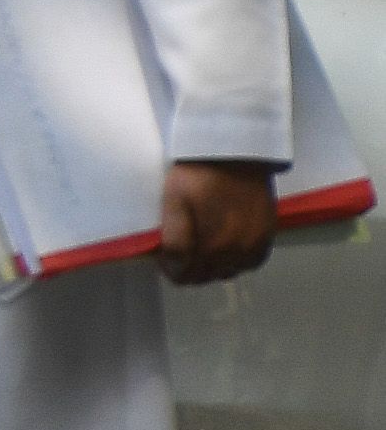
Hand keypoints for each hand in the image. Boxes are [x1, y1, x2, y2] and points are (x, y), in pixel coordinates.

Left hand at [158, 159, 277, 284]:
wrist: (236, 152)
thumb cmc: (198, 172)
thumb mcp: (172, 199)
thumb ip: (172, 235)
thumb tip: (167, 259)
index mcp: (205, 244)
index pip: (180, 273)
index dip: (168, 267)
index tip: (163, 258)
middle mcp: (230, 252)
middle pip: (202, 277)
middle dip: (187, 269)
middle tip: (179, 253)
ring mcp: (251, 247)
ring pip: (224, 273)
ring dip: (210, 268)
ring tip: (201, 249)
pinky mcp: (266, 239)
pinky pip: (247, 265)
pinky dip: (234, 262)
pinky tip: (225, 248)